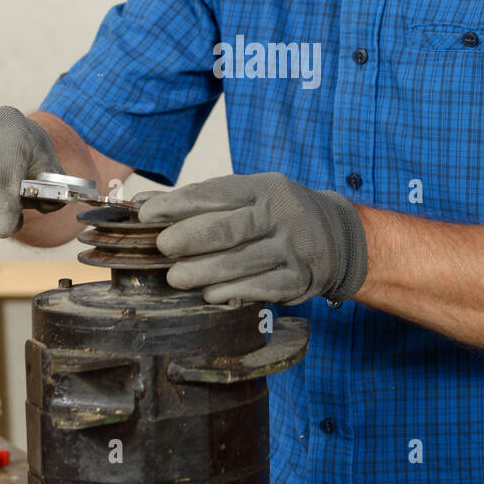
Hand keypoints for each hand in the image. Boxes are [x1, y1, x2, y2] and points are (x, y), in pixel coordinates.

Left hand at [134, 171, 367, 304]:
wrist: (338, 237)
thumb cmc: (277, 215)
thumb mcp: (251, 196)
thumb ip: (203, 201)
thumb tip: (145, 204)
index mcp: (264, 188)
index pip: (217, 193)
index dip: (179, 203)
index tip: (147, 214)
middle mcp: (281, 214)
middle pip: (230, 227)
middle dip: (191, 237)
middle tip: (162, 247)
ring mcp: (293, 248)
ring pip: (242, 261)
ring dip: (204, 271)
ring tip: (175, 278)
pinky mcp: (300, 279)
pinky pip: (261, 288)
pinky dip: (232, 292)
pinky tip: (209, 294)